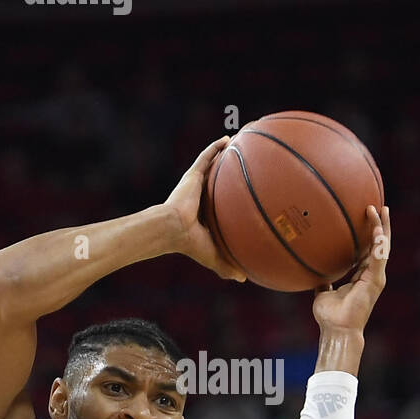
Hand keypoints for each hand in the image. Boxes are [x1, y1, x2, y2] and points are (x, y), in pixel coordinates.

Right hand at [163, 136, 245, 281]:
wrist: (172, 230)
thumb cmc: (189, 244)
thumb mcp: (213, 255)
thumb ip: (227, 265)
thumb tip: (244, 278)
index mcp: (205, 213)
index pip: (220, 202)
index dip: (231, 196)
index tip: (244, 191)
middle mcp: (201, 197)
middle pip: (218, 180)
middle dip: (230, 171)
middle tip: (247, 163)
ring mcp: (195, 185)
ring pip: (212, 165)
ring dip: (224, 154)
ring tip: (241, 143)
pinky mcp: (192, 176)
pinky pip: (206, 157)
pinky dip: (216, 147)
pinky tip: (230, 138)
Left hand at [313, 205, 389, 334]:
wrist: (337, 329)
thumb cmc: (330, 316)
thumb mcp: (322, 294)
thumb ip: (322, 283)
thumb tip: (313, 275)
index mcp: (362, 275)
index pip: (369, 250)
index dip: (369, 234)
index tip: (366, 218)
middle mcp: (372, 274)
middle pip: (380, 244)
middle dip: (380, 225)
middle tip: (378, 206)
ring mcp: (375, 276)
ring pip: (383, 246)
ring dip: (381, 227)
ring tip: (380, 209)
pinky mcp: (375, 280)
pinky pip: (379, 257)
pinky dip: (378, 242)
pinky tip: (376, 229)